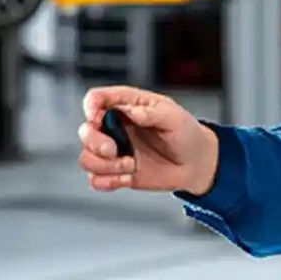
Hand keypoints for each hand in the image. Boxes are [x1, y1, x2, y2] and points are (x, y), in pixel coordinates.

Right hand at [78, 85, 218, 195]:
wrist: (195, 164)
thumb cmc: (186, 133)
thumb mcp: (174, 117)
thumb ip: (152, 113)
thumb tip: (131, 112)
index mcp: (127, 105)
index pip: (97, 99)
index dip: (90, 106)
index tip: (96, 117)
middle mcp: (116, 127)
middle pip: (85, 130)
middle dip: (95, 142)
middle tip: (113, 149)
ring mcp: (115, 150)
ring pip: (87, 158)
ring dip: (104, 165)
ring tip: (129, 165)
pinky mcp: (116, 172)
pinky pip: (96, 179)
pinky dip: (107, 181)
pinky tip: (127, 178)